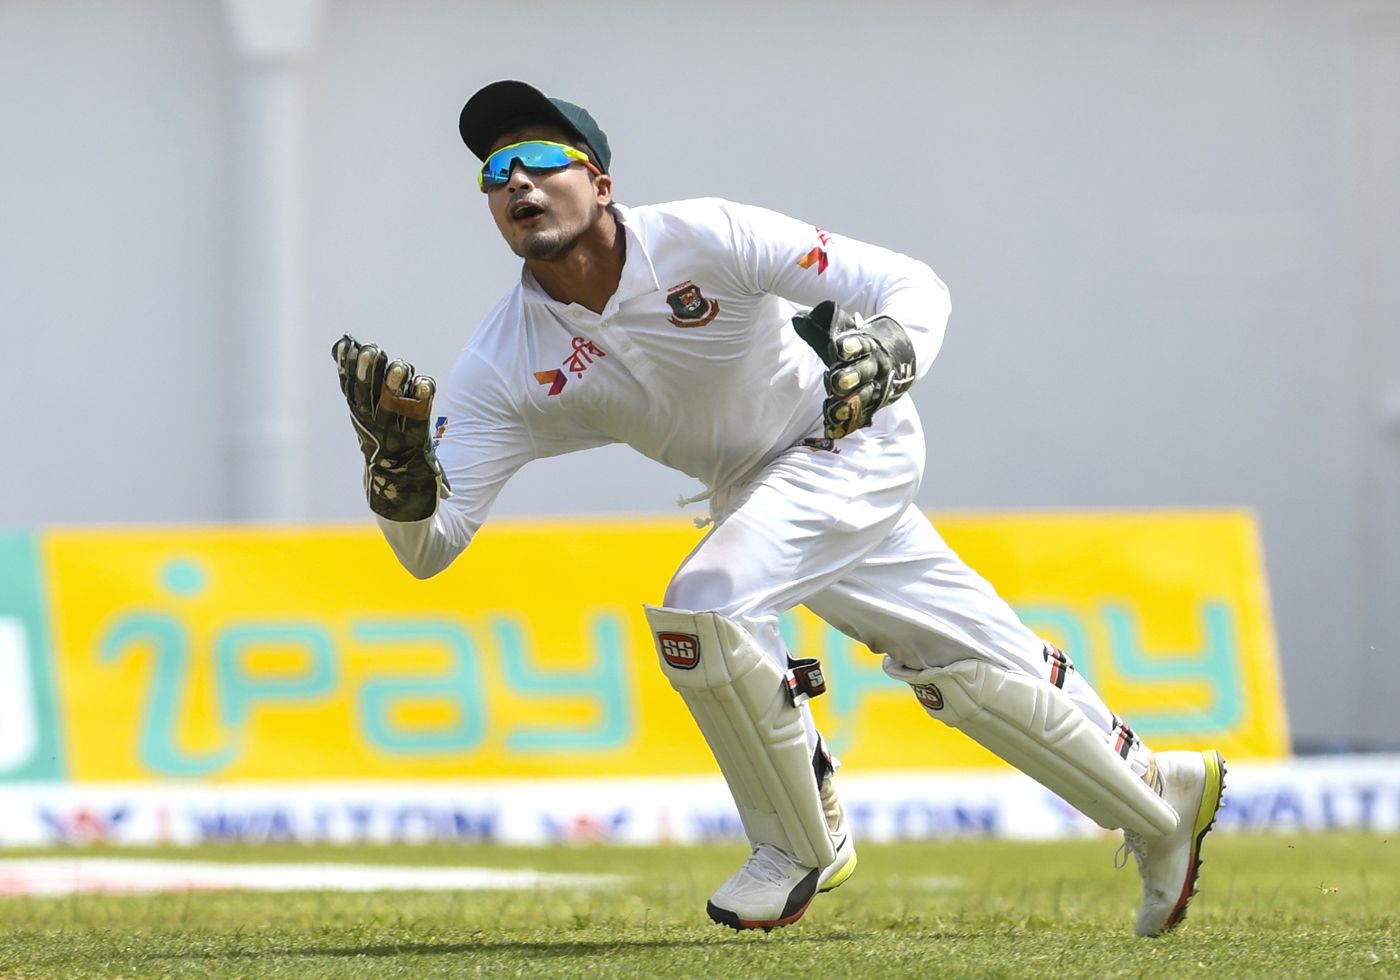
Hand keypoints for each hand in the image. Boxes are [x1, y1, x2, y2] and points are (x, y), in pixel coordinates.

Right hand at [332, 334, 450, 520]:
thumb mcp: (370, 419)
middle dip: (368, 374)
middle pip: (367, 398)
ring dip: (395, 387)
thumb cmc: (387, 451)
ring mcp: (394, 442)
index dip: (348, 367)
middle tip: (371, 350)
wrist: (402, 504)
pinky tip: (425, 383)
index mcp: (360, 423)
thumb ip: (362, 384)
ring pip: (392, 410)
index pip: (350, 390)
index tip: (348, 343)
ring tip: (400, 366)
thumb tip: (343, 346)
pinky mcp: (418, 451)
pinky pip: (419, 423)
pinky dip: (422, 402)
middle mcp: (373, 432)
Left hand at [791, 301, 916, 437]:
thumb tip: (798, 320)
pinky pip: (861, 416)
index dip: (851, 346)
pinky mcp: (874, 405)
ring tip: (832, 413)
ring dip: (849, 405)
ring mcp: (877, 387)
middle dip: (851, 378)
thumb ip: (822, 329)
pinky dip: (848, 424)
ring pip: (865, 397)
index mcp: (869, 344)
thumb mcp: (847, 331)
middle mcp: (875, 366)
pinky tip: (833, 431)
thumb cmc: (861, 343)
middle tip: (836, 384)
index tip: (838, 349)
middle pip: (864, 372)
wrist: (898, 356)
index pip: (861, 343)